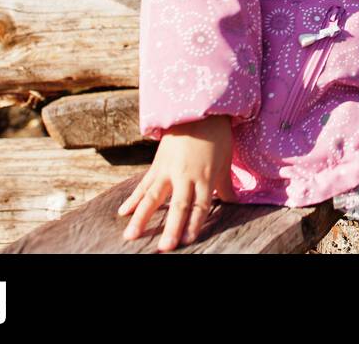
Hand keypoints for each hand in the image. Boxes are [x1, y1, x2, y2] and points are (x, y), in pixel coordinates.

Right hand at [118, 114, 236, 251]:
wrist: (198, 111)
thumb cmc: (216, 137)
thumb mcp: (225, 161)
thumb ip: (226, 185)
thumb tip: (235, 203)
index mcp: (206, 177)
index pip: (200, 206)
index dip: (194, 224)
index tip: (187, 241)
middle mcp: (186, 176)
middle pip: (178, 206)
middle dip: (171, 228)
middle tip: (164, 248)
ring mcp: (169, 170)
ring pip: (153, 197)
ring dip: (142, 217)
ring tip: (130, 236)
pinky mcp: (157, 165)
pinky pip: (143, 184)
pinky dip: (133, 198)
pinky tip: (123, 212)